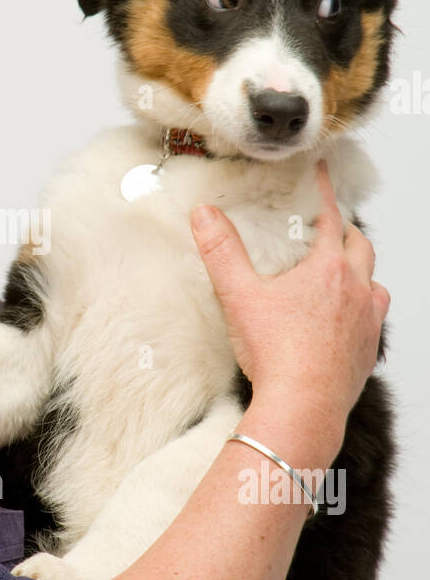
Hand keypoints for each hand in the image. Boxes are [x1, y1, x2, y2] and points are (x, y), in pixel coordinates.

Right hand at [190, 159, 389, 430]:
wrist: (303, 407)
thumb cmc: (276, 354)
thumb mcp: (239, 296)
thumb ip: (221, 252)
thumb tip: (204, 214)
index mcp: (328, 269)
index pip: (331, 216)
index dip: (324, 191)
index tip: (322, 173)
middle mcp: (356, 289)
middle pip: (360, 246)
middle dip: (346, 232)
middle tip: (328, 229)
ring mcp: (367, 321)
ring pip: (374, 283)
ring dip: (360, 273)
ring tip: (340, 275)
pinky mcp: (368, 351)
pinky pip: (374, 320)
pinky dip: (363, 310)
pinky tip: (344, 320)